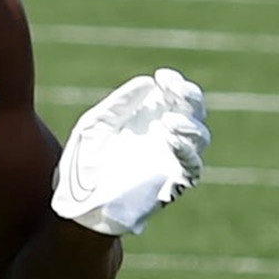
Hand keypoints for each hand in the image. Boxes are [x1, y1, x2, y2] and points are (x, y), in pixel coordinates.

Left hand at [54, 69, 208, 236]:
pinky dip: (187, 150)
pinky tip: (171, 138)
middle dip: (189, 97)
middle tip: (174, 89)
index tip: (163, 77)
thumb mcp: (97, 123)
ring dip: (189, 124)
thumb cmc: (84, 162)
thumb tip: (149, 82)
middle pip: (195, 111)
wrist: (78, 201)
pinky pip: (192, 166)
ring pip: (200, 136)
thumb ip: (121, 103)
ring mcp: (171, 160)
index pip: (176, 96)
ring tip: (169, 120)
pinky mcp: (173, 183)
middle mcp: (165, 136)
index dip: (176, 84)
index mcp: (149, 119)